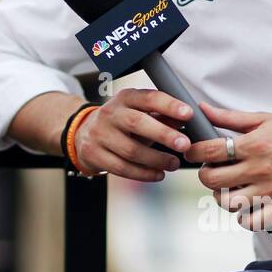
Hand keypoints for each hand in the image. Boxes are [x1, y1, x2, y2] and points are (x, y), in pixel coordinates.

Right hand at [72, 89, 194, 181]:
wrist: (83, 134)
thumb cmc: (121, 123)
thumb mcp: (139, 113)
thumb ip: (162, 116)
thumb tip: (187, 120)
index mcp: (125, 98)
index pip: (148, 98)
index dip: (169, 105)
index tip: (188, 114)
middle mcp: (110, 113)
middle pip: (137, 123)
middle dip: (163, 134)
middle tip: (184, 145)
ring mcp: (99, 134)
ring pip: (130, 150)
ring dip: (156, 159)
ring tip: (174, 164)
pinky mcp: (94, 154)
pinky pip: (122, 168)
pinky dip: (143, 173)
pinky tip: (158, 174)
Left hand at [183, 103, 271, 230]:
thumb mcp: (263, 119)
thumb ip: (230, 117)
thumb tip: (204, 110)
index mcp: (253, 145)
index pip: (210, 152)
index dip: (194, 153)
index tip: (193, 153)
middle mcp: (259, 169)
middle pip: (213, 181)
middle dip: (205, 176)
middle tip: (211, 171)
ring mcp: (270, 190)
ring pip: (229, 203)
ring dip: (221, 198)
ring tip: (226, 189)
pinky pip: (254, 222)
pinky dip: (243, 218)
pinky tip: (244, 207)